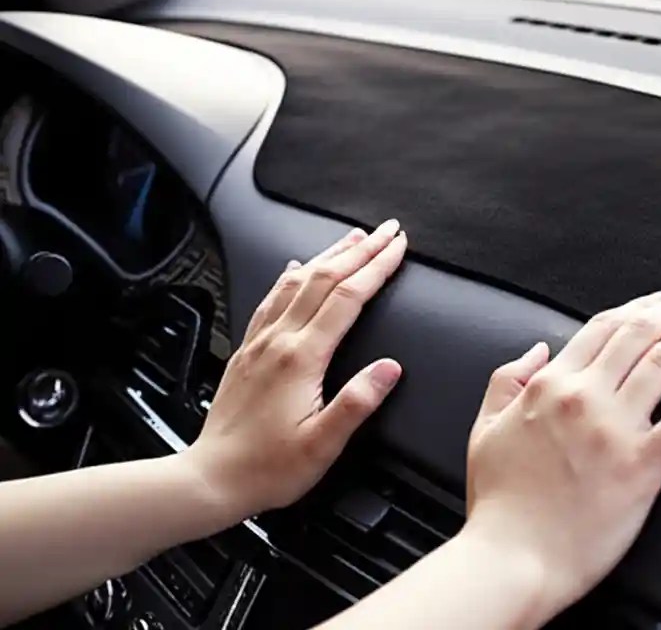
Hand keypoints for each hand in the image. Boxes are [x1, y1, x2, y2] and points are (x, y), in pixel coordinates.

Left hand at [184, 219, 407, 519]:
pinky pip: (271, 300)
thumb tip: (390, 368)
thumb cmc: (267, 469)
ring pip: (297, 282)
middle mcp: (278, 342)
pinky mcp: (247, 353)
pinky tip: (295, 269)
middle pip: (324, 278)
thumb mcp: (323, 444)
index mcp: (301, 358)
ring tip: (353, 238)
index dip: (377, 267)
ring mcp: (259, 344)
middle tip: (388, 231)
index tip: (398, 247)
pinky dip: (290, 276)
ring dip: (329, 255)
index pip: (348, 298)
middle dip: (361, 249)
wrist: (211, 479)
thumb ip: (358, 402)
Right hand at [462, 290, 660, 619]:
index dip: (640, 306)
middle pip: (640, 332)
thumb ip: (506, 381)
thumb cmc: (499, 503)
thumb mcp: (485, 428)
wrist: (512, 559)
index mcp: (549, 385)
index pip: (603, 326)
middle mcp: (584, 397)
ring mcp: (615, 429)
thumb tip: (537, 348)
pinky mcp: (642, 465)